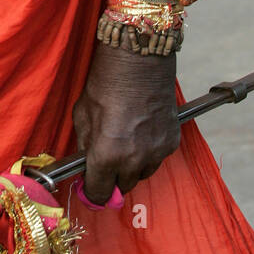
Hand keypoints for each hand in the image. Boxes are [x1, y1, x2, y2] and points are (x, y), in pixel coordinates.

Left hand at [72, 42, 179, 203]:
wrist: (139, 61)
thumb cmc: (106, 83)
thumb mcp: (82, 115)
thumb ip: (85, 146)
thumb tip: (86, 164)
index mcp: (107, 155)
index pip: (99, 193)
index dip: (92, 191)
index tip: (89, 187)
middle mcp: (133, 159)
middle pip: (122, 186)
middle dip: (112, 178)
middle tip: (105, 161)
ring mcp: (156, 152)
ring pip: (142, 174)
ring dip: (131, 167)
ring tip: (124, 142)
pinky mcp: (171, 142)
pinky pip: (157, 158)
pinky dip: (148, 152)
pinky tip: (140, 132)